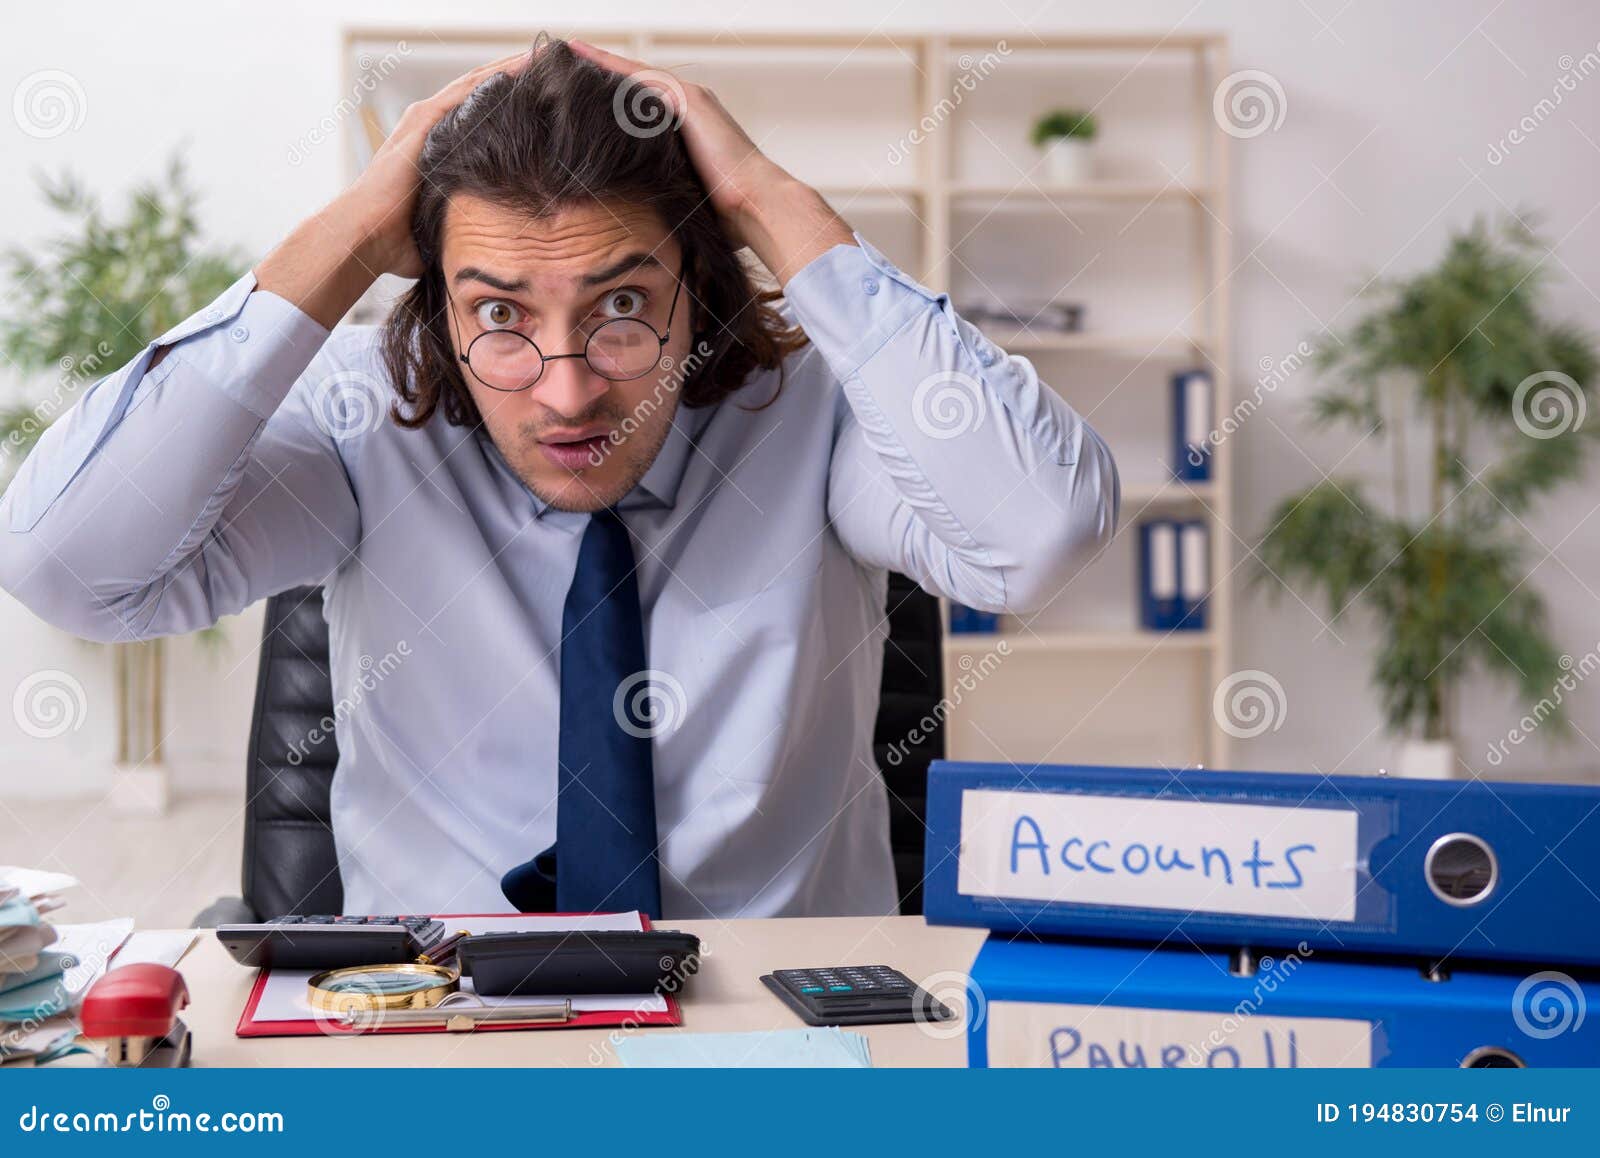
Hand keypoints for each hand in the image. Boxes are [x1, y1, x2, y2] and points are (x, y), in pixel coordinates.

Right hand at [340, 50, 535, 276]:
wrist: (366, 235)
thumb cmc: (400, 242)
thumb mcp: (446, 226)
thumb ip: (469, 225)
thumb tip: (498, 251)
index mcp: (439, 148)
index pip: (485, 118)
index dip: (516, 107)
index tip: (550, 103)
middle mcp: (431, 127)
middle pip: (484, 92)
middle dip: (518, 80)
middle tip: (556, 69)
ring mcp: (425, 120)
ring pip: (478, 83)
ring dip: (512, 69)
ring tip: (547, 58)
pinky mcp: (422, 121)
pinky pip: (465, 91)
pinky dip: (494, 76)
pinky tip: (523, 67)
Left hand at [569, 40, 853, 284]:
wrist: (757, 208)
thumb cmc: (727, 219)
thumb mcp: (682, 201)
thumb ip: (660, 196)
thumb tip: (631, 223)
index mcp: (688, 132)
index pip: (638, 112)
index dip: (605, 105)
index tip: (572, 103)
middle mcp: (689, 110)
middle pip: (632, 89)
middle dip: (597, 79)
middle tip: (558, 68)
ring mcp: (691, 101)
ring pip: (634, 76)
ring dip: (598, 65)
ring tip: (562, 56)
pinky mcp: (690, 101)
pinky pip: (641, 77)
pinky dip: (611, 65)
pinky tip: (582, 55)